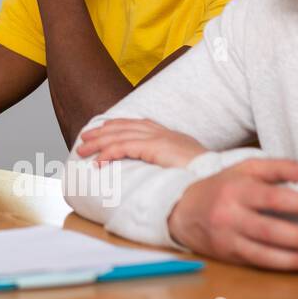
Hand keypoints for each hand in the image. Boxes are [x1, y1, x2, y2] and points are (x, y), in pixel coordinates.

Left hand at [76, 117, 206, 167]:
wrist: (215, 174)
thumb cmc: (202, 174)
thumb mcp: (184, 163)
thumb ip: (169, 160)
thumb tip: (157, 168)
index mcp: (168, 133)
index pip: (136, 124)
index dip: (116, 125)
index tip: (102, 129)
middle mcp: (160, 132)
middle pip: (123, 128)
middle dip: (101, 133)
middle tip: (84, 139)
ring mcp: (157, 138)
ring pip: (118, 136)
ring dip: (98, 144)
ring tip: (82, 151)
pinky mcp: (153, 147)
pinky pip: (123, 148)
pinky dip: (108, 154)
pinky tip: (98, 162)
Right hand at [167, 159, 297, 273]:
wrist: (182, 211)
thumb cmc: (222, 187)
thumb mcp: (244, 169)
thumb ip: (278, 167)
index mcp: (236, 189)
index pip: (271, 196)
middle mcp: (229, 215)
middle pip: (268, 229)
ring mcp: (228, 238)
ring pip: (264, 252)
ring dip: (297, 259)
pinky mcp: (229, 256)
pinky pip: (260, 263)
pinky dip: (285, 266)